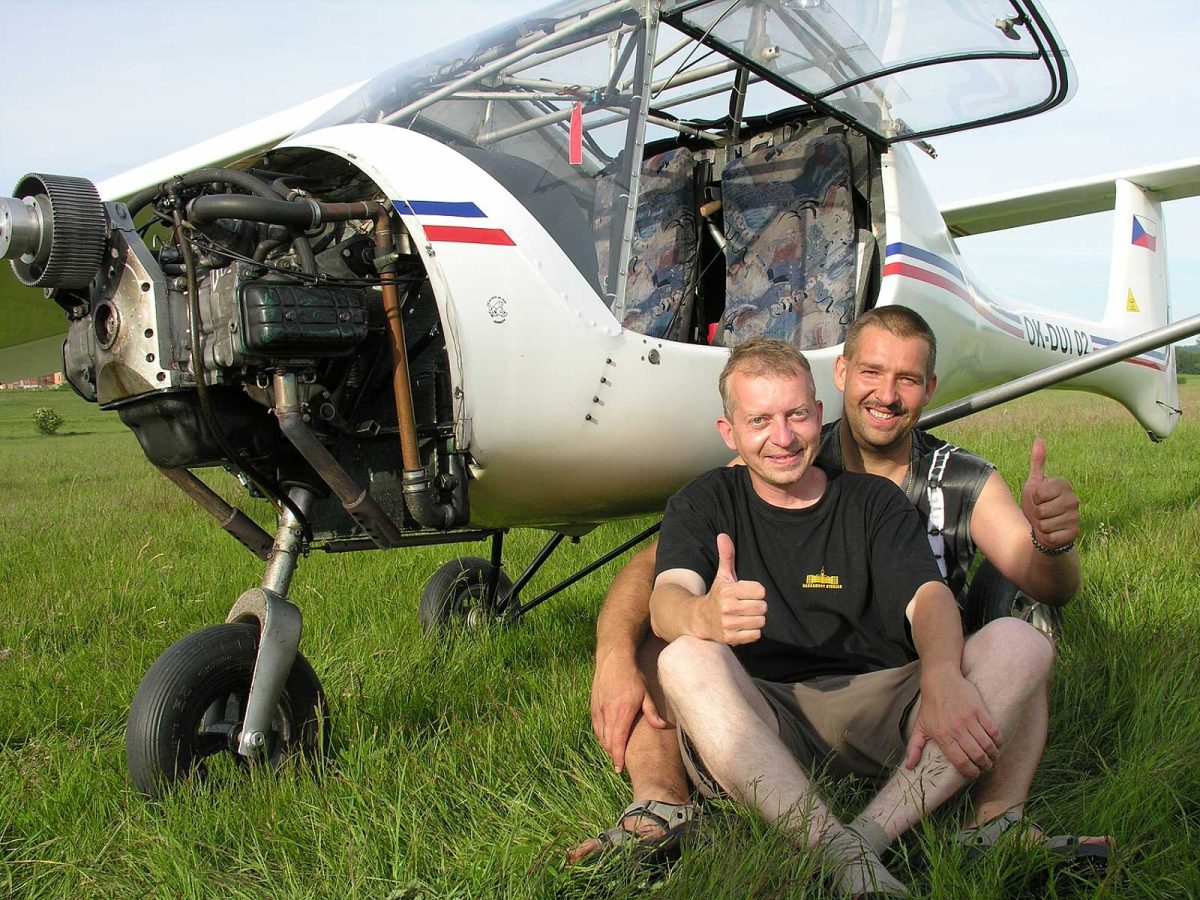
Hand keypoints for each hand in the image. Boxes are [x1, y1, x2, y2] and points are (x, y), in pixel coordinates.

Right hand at [590, 653, 666, 773]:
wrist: (613, 659)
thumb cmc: (632, 676)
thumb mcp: (646, 693)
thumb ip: (652, 712)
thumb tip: (663, 727)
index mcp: (622, 712)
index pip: (617, 741)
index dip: (618, 757)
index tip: (619, 769)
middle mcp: (608, 713)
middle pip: (607, 742)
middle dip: (613, 755)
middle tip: (620, 764)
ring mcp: (599, 709)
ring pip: (600, 735)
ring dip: (607, 746)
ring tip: (615, 753)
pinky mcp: (594, 705)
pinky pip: (596, 726)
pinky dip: (601, 735)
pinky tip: (607, 738)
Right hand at [695, 534, 766, 643]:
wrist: (699, 619)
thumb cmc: (717, 595)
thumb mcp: (722, 575)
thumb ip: (726, 556)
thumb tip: (723, 535)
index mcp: (728, 590)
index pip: (761, 591)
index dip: (756, 592)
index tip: (746, 593)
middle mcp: (728, 608)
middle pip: (763, 607)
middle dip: (756, 606)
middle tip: (745, 605)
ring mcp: (729, 624)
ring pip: (760, 622)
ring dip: (755, 619)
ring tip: (744, 616)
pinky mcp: (731, 639)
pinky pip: (755, 635)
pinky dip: (751, 632)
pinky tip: (742, 626)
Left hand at [905, 672, 1001, 777]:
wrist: (940, 680)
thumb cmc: (930, 705)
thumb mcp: (919, 726)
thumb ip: (914, 747)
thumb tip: (909, 766)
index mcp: (941, 736)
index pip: (960, 761)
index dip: (970, 772)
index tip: (974, 774)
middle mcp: (955, 729)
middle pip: (976, 755)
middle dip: (984, 765)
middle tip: (986, 767)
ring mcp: (968, 719)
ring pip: (987, 744)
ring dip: (992, 755)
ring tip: (992, 757)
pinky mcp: (978, 710)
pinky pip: (993, 730)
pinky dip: (998, 740)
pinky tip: (996, 744)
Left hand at [1020, 438, 1079, 548]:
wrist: (1043, 528)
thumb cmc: (1037, 503)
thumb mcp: (1034, 483)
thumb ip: (1037, 463)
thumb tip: (1039, 439)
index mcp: (1064, 485)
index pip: (1039, 494)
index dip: (1034, 498)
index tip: (1039, 498)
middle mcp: (1074, 500)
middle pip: (1041, 510)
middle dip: (1037, 513)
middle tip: (1042, 513)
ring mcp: (1076, 517)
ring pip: (1045, 524)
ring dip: (1041, 526)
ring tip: (1047, 522)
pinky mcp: (1074, 533)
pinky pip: (1051, 537)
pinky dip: (1047, 537)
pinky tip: (1052, 532)